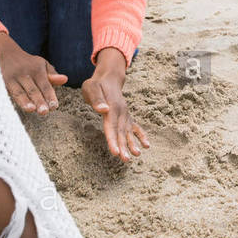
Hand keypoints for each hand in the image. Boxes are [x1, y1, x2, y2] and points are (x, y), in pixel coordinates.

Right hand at [0, 31, 65, 115]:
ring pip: (19, 91)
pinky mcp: (2, 82)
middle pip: (32, 89)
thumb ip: (52, 75)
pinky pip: (7, 92)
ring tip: (31, 109)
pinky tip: (13, 108)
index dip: (49, 96)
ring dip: (24, 101)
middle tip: (44, 112)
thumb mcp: (42, 65)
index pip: (45, 85)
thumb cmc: (28, 63)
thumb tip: (65, 80)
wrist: (6, 53)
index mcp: (37, 70)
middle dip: (39, 100)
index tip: (54, 107)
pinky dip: (12, 99)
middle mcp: (25, 73)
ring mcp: (13, 78)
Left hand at [81, 47, 150, 161]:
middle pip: (121, 132)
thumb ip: (96, 99)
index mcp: (111, 107)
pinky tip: (147, 145)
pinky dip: (141, 135)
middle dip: (124, 146)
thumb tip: (103, 110)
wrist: (108, 78)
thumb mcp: (91, 87)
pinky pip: (135, 127)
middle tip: (125, 159)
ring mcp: (125, 114)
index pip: (112, 126)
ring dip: (133, 143)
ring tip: (137, 155)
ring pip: (128, 131)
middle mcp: (121, 112)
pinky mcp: (127, 116)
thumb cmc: (96, 85)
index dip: (113, 139)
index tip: (115, 152)